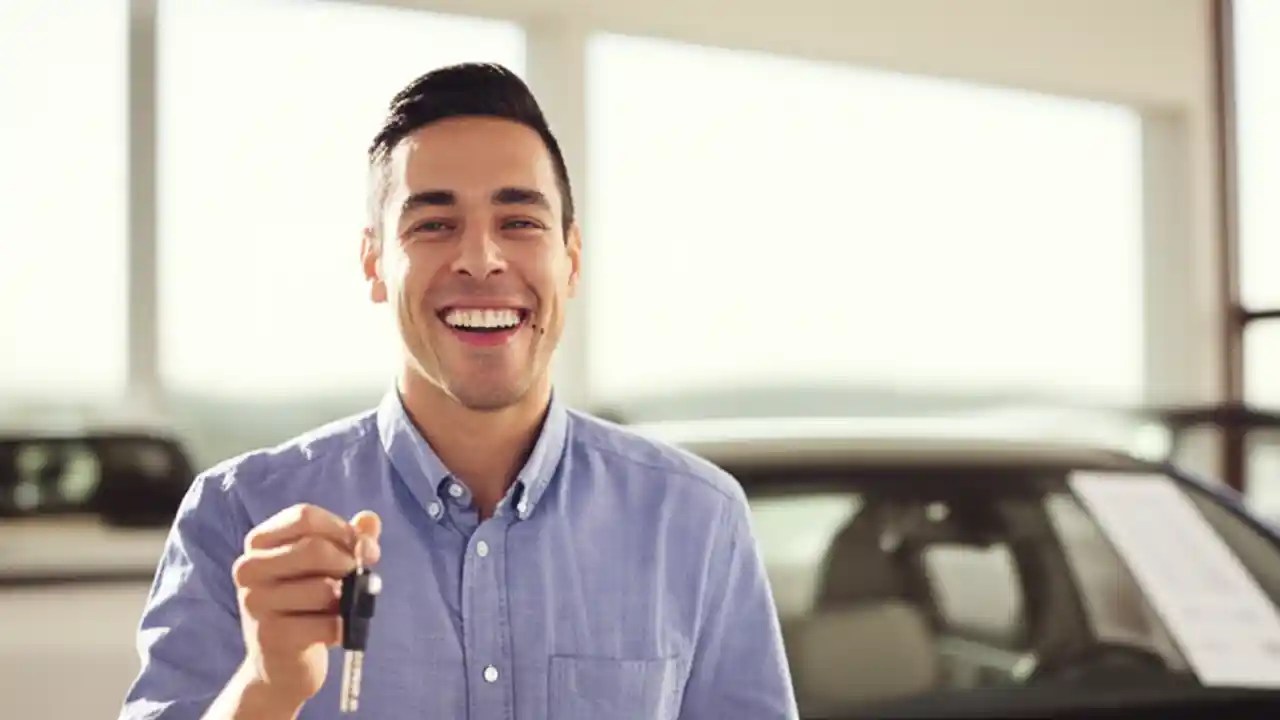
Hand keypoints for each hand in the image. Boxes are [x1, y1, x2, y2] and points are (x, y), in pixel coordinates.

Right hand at [229, 504, 381, 711]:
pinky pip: (325, 624)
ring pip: (323, 589)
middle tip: (360, 580)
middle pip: (314, 548)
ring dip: (346, 601)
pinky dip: (343, 628)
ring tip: (338, 610)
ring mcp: (255, 603)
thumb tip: (370, 520)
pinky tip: (335, 632)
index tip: (362, 548)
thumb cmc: (307, 606)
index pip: (305, 516)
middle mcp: (248, 568)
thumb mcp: (328, 567)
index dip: (342, 529)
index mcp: (259, 542)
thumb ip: (350, 539)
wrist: (282, 665)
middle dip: (349, 564)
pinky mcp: (269, 636)